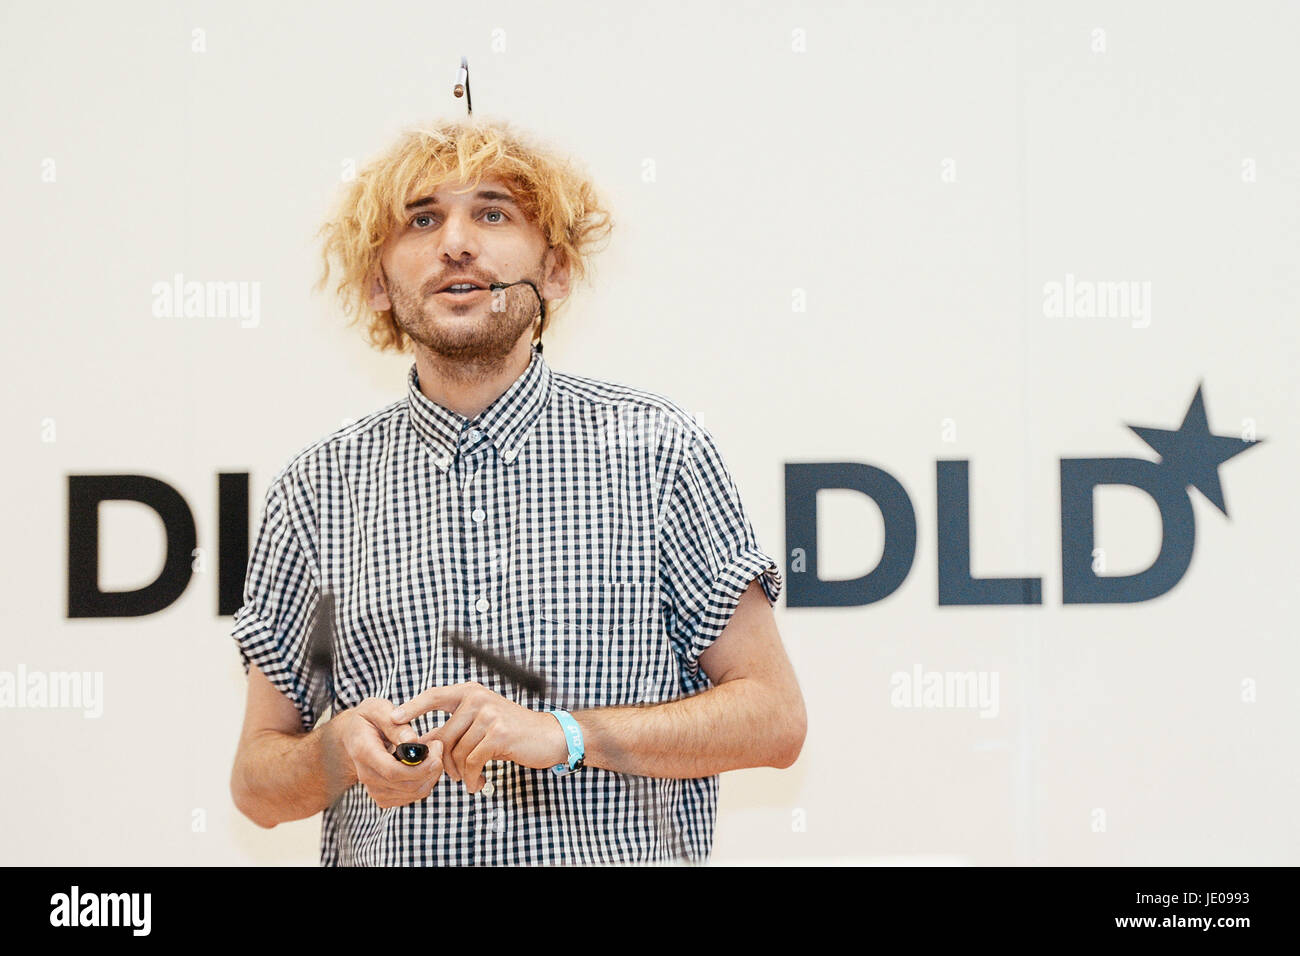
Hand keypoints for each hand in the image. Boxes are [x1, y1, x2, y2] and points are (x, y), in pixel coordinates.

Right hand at [338, 697, 444, 808]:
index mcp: (364, 752)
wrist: (352, 736)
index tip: (437, 750)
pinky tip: (426, 762)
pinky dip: (426, 780)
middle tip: (438, 744)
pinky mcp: (384, 796)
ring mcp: (375, 789)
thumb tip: (413, 740)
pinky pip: (412, 795)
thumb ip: (395, 725)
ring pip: (414, 792)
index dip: (420, 767)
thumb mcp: (378, 710)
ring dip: (432, 773)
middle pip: (407, 785)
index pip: (393, 771)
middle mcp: (367, 776)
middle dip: (431, 767)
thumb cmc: (368, 719)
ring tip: (433, 750)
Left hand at [391, 683, 567, 793]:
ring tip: (471, 780)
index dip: (412, 707)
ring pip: (457, 752)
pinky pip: (472, 761)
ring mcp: (489, 714)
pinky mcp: (498, 733)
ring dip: (461, 773)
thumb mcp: (481, 724)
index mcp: (471, 693)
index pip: (434, 695)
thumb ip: (455, 728)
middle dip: (443, 763)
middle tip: (452, 776)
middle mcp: (478, 698)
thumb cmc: (512, 733)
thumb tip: (422, 742)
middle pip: (443, 737)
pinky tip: (479, 782)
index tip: (392, 719)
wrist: (549, 736)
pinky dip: (472, 777)